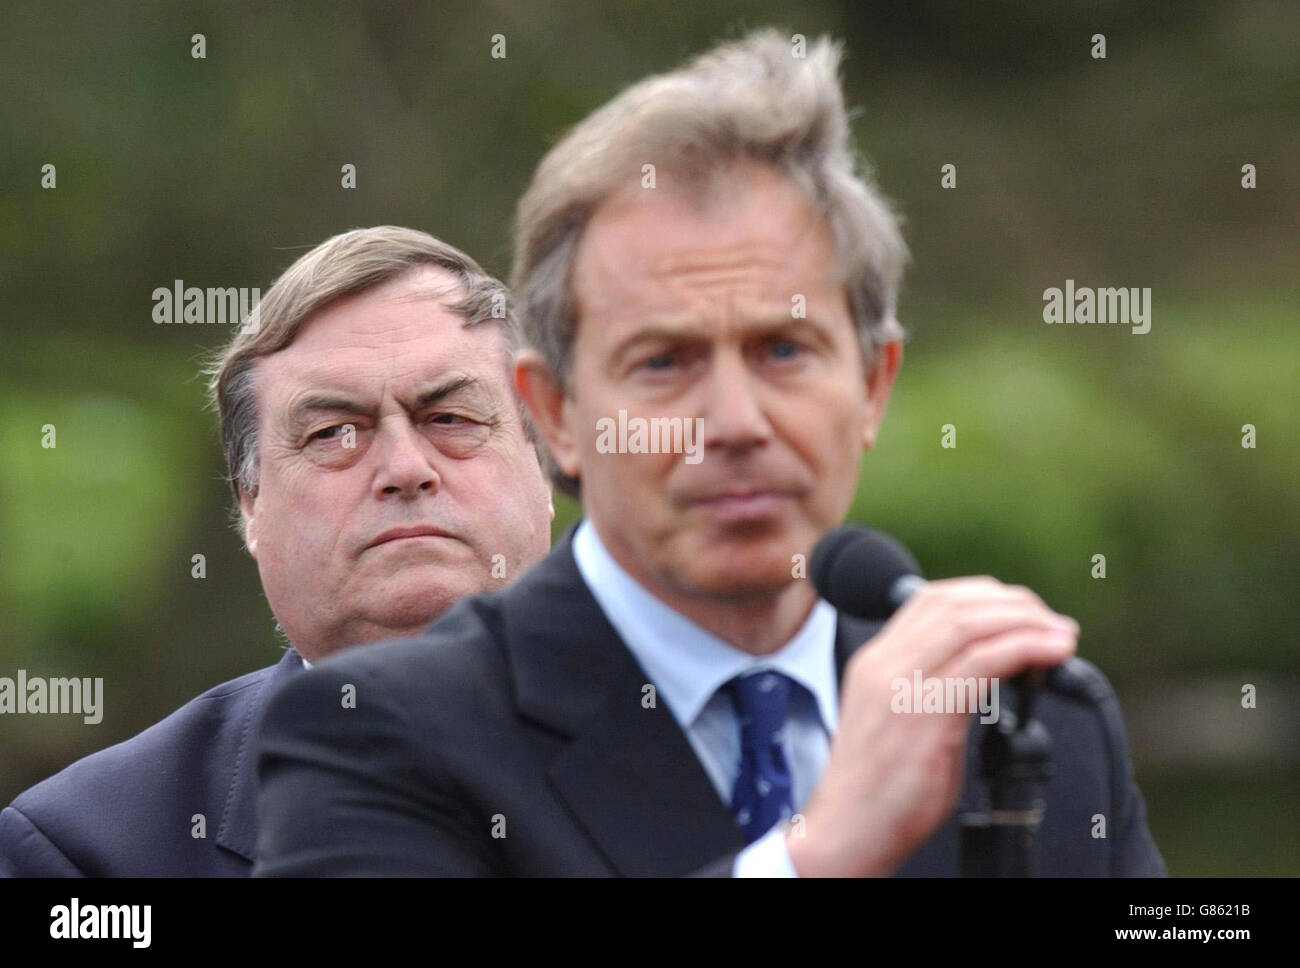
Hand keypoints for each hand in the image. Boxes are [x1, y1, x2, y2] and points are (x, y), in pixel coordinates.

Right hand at [787, 576, 1077, 876]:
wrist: (846, 831)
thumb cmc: (878, 787)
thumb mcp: (899, 719)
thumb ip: (932, 688)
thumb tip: (992, 674)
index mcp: (875, 661)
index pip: (929, 599)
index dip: (985, 596)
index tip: (1023, 612)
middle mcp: (884, 664)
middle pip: (953, 604)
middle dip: (1014, 606)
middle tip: (1054, 625)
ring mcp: (901, 687)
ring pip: (969, 625)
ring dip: (1026, 623)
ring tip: (1062, 637)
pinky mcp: (924, 716)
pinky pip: (981, 663)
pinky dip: (1024, 649)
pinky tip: (1051, 656)